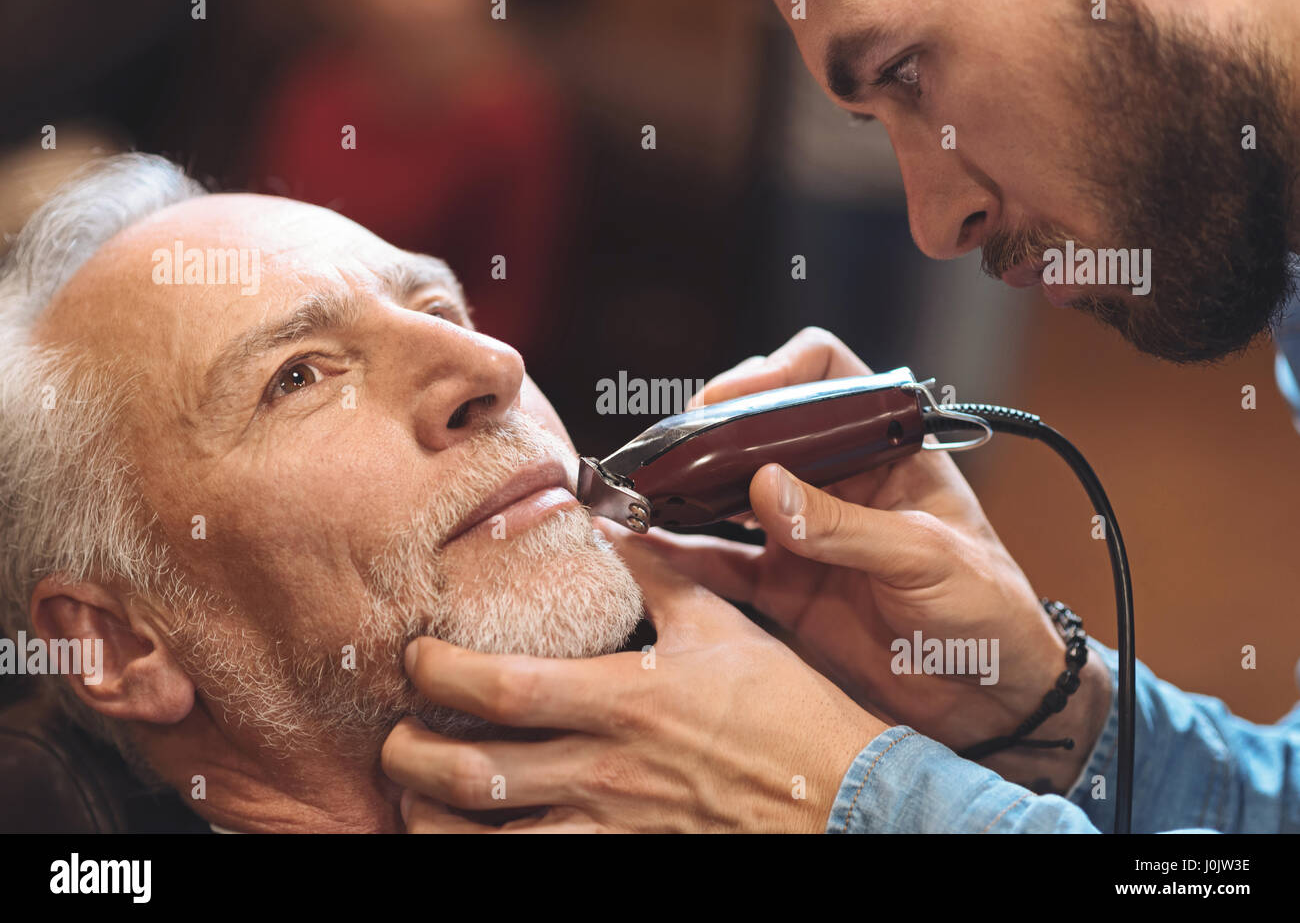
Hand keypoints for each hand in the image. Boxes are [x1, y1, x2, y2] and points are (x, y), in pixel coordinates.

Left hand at [381, 528, 885, 832]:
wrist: (842, 799)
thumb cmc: (786, 714)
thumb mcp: (723, 628)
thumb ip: (662, 575)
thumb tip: (616, 528)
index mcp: (623, 701)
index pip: (499, 688)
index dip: (438, 673)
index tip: (417, 659)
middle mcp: (605, 772)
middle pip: (471, 774)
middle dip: (408, 758)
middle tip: (393, 738)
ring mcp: (613, 832)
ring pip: (488, 844)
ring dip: (434, 821)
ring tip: (418, 798)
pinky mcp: (628, 866)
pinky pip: (540, 874)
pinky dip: (491, 859)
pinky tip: (479, 840)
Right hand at [653, 327, 1109, 788]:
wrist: (991, 702)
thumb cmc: (989, 612)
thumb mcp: (928, 558)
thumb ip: (847, 526)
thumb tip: (765, 486)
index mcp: (888, 448)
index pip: (825, 376)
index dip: (776, 373)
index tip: (735, 398)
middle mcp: (837, 480)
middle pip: (760, 429)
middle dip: (711, 431)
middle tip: (673, 446)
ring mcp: (804, 532)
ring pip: (728, 490)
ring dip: (685, 488)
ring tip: (645, 489)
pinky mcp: (782, 587)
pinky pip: (720, 563)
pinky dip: (681, 555)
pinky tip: (647, 548)